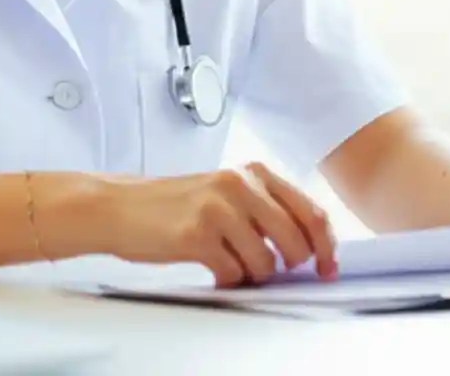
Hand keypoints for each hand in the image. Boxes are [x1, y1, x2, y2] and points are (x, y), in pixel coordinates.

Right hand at [104, 162, 337, 286]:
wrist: (120, 207)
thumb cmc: (177, 204)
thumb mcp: (228, 192)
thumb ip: (267, 209)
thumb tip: (312, 245)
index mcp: (255, 172)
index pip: (312, 212)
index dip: (327, 246)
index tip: (328, 267)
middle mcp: (240, 184)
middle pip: (297, 241)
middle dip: (290, 266)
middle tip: (271, 269)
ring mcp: (218, 208)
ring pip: (266, 262)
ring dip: (253, 273)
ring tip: (231, 262)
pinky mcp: (196, 235)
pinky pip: (233, 273)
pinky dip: (227, 278)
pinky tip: (211, 266)